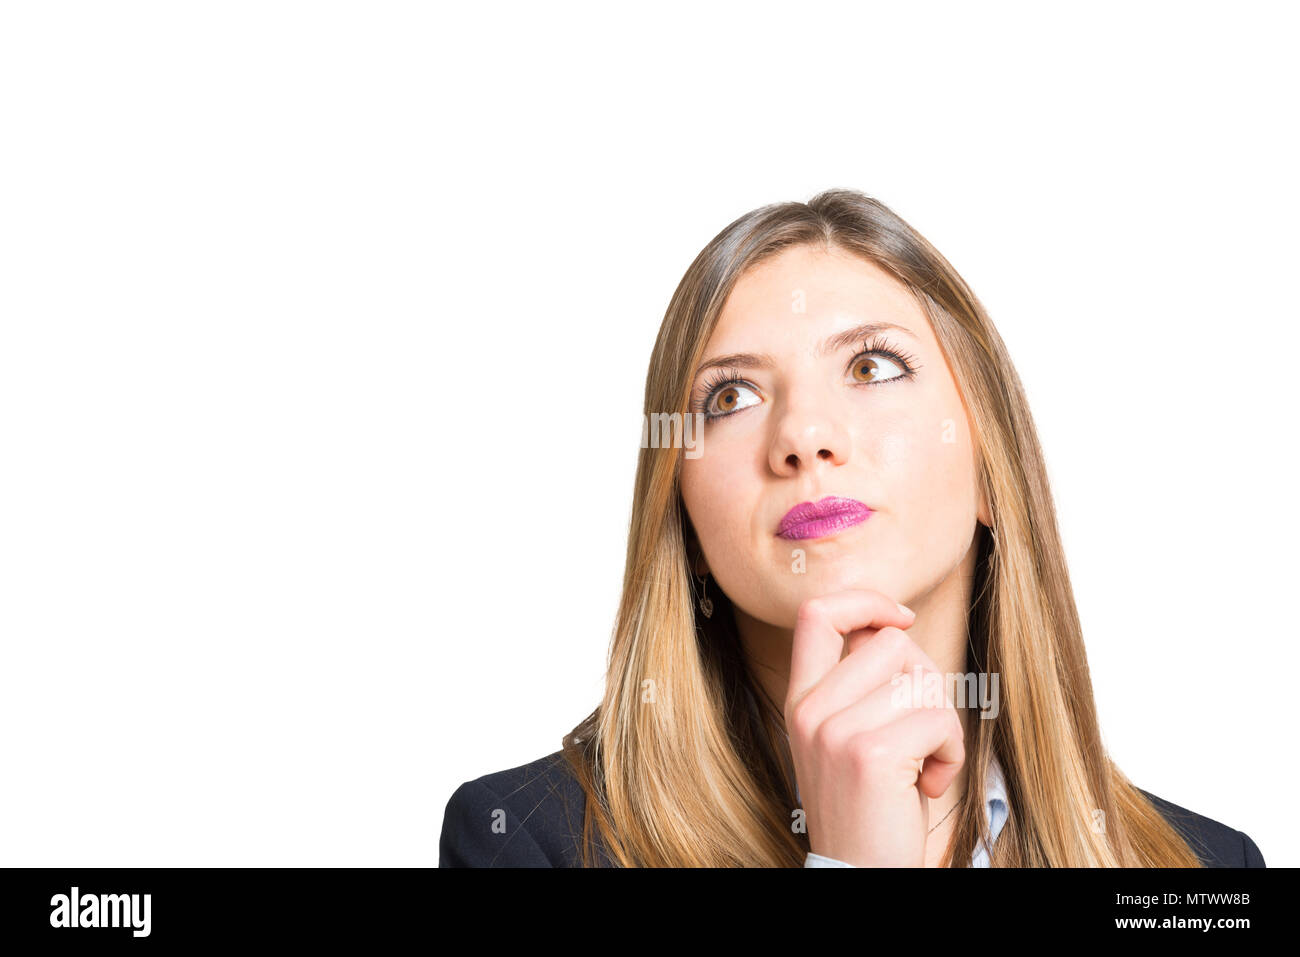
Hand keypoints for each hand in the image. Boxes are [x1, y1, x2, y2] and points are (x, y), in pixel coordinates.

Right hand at [784, 589, 965, 866]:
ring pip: (921, 679)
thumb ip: (861, 684)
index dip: (865, 601)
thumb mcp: (850, 738)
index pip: (817, 614)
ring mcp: (834, 730)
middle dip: (926, 681)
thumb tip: (897, 630)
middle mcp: (809, 710)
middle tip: (922, 732)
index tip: (900, 619)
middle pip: (889, 643)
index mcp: (800, 701)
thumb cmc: (873, 808)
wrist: (861, 875)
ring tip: (924, 764)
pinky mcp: (870, 753)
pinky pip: (939, 720)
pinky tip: (931, 784)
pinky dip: (952, 753)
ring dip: (942, 722)